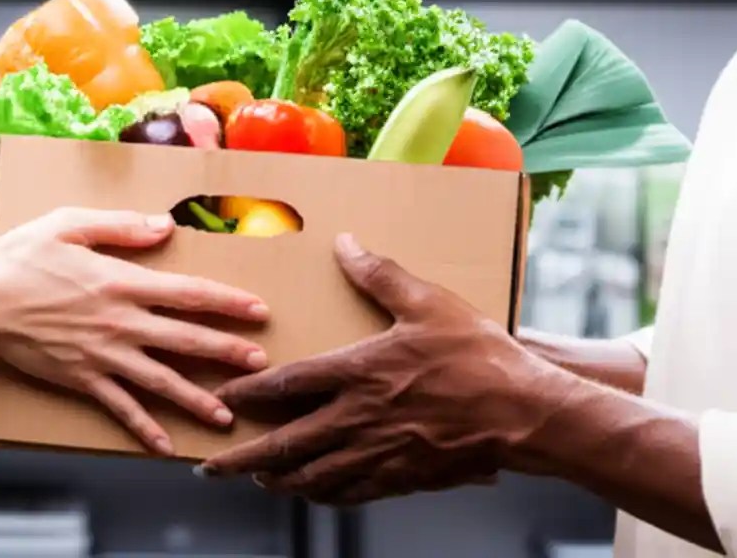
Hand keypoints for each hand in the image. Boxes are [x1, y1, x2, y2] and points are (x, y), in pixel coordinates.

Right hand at [0, 207, 270, 455]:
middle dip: (227, 354)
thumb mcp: (69, 224)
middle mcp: (120, 323)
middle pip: (186, 340)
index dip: (228, 304)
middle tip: (261, 365)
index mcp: (121, 282)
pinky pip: (120, 408)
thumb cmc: (20, 257)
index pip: (189, 294)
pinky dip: (144, 427)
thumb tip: (164, 226)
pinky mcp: (82, 379)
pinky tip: (165, 444)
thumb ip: (120, 226)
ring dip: (197, 399)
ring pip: (161, 381)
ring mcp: (102, 356)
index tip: (258, 311)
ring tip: (227, 415)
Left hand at [200, 234, 553, 504]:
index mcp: (357, 372)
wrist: (525, 414)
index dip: (247, 392)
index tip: (223, 397)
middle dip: (242, 457)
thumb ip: (380, 275)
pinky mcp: (403, 478)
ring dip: (278, 478)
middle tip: (211, 466)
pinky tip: (314, 491)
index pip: (285, 385)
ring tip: (257, 477)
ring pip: (313, 475)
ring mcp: (379, 454)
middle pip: (285, 444)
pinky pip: (351, 492)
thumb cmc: (479, 356)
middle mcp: (358, 418)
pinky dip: (324, 493)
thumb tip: (346, 244)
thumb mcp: (427, 302)